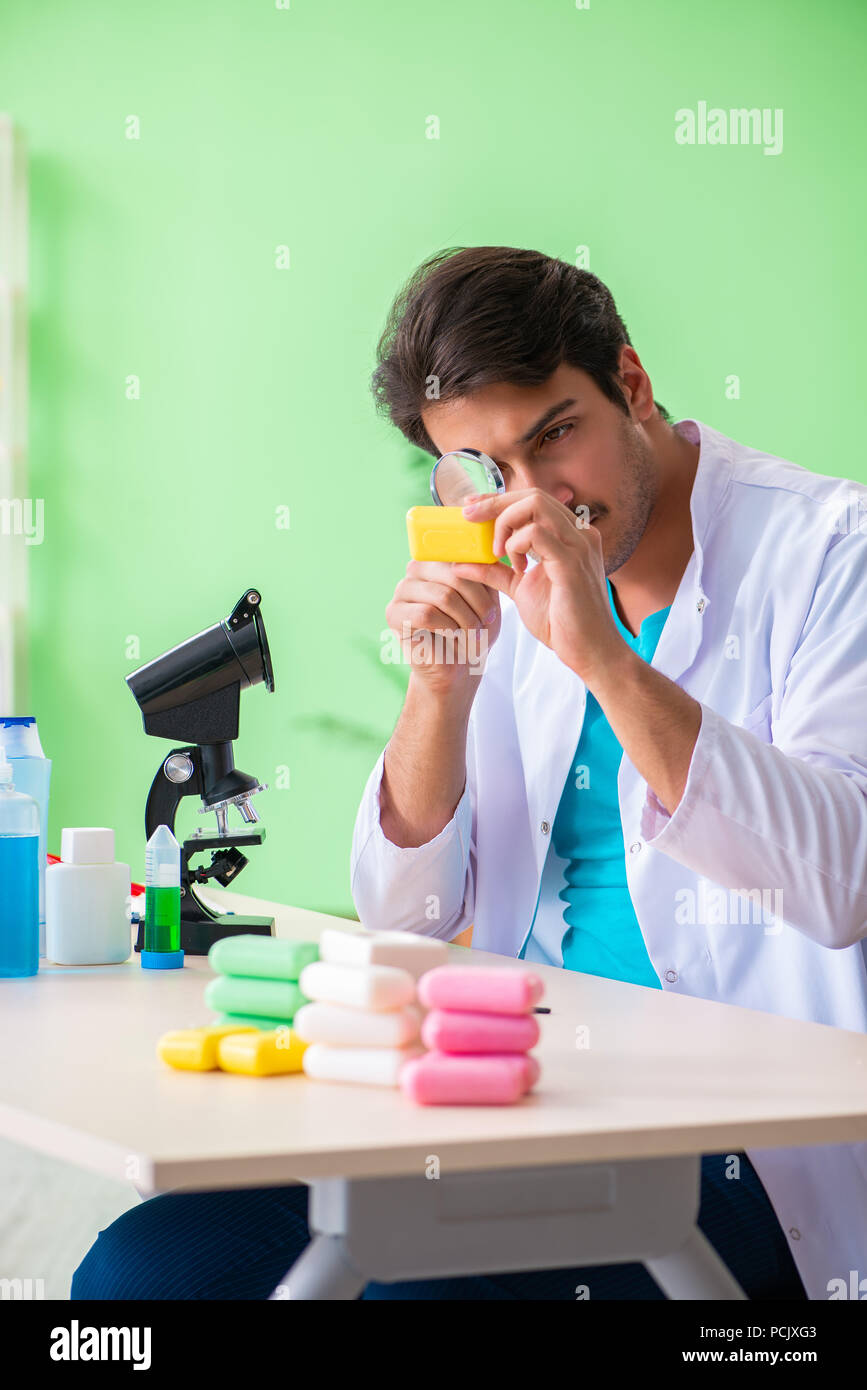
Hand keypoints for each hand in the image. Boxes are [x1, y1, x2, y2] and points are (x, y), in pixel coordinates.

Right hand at [385, 559, 500, 695]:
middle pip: (454, 574)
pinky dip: (447, 629)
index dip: (482, 584)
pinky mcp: (393, 613)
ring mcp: (402, 590)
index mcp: (439, 560)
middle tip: (486, 623)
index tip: (491, 610)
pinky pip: (426, 614)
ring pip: (443, 596)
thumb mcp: (490, 599)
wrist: (458, 667)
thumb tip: (486, 557)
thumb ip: (486, 575)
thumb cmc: (473, 631)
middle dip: (477, 603)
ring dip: (465, 620)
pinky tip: (452, 638)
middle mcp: (417, 569)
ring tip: (472, 635)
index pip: (463, 557)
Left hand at [452, 488, 627, 685]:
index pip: (533, 500)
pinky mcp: (572, 563)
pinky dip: (515, 544)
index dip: (498, 498)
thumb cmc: (562, 622)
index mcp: (570, 535)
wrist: (588, 651)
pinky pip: (536, 534)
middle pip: (532, 495)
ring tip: (498, 553)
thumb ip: (495, 573)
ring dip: (504, 524)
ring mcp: (578, 545)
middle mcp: (579, 533)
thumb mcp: (520, 590)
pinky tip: (516, 568)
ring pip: (534, 505)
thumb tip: (462, 564)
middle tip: (468, 518)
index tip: (471, 507)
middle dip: (494, 503)